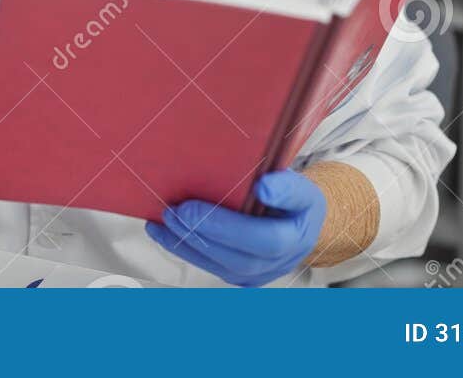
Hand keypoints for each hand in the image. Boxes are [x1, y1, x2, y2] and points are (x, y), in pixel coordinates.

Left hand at [145, 170, 325, 286]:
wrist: (297, 222)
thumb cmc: (295, 200)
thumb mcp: (301, 187)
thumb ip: (287, 186)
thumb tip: (264, 187)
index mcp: (296, 238)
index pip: (266, 240)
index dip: (232, 226)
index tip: (197, 206)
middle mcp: (278, 264)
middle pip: (238, 258)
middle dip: (203, 234)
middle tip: (175, 211)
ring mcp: (257, 274)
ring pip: (219, 266)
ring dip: (186, 243)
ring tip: (163, 220)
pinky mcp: (238, 275)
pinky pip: (209, 265)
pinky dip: (183, 248)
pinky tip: (161, 231)